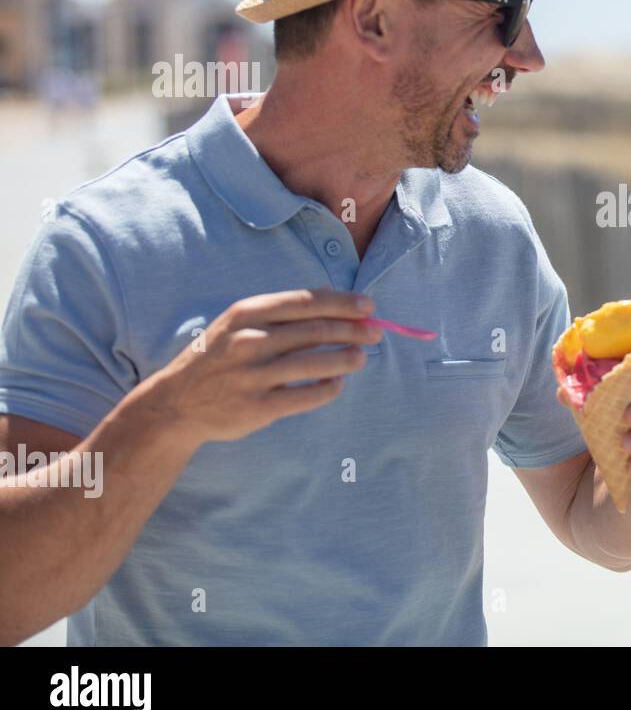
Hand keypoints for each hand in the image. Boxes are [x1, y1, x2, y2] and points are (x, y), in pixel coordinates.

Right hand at [132, 288, 380, 445]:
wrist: (174, 404)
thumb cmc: (218, 357)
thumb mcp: (239, 324)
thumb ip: (281, 314)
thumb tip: (338, 307)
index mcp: (247, 313)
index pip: (306, 302)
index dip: (343, 303)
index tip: (369, 307)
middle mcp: (250, 341)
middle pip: (317, 330)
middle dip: (353, 330)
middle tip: (376, 332)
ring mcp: (253, 375)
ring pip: (316, 363)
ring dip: (347, 358)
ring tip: (360, 358)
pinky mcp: (258, 407)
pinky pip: (307, 396)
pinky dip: (329, 388)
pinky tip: (336, 383)